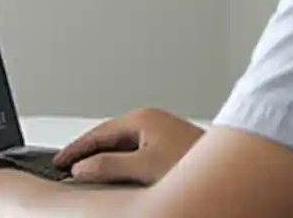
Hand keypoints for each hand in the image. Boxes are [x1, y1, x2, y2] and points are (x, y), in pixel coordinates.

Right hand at [54, 108, 203, 185]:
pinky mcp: (170, 145)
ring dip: (105, 159)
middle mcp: (151, 121)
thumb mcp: (144, 167)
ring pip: (123, 145)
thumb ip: (109, 166)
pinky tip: (119, 174)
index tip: (59, 162)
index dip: (76, 149)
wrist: (232, 170)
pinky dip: (121, 162)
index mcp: (142, 118)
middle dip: (88, 153)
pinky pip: (135, 152)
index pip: (98, 133)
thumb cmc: (194, 162)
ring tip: (88, 173)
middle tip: (67, 168)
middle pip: (109, 137)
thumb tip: (81, 168)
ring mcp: (161, 132)